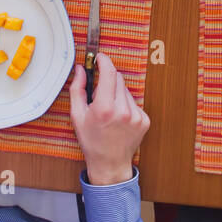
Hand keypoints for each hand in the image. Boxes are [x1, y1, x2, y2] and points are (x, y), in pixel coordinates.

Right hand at [68, 53, 148, 185]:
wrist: (110, 164)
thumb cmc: (92, 141)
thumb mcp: (77, 116)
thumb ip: (77, 89)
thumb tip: (80, 69)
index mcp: (105, 108)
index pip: (109, 73)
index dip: (104, 61)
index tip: (100, 57)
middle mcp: (123, 110)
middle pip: (117, 79)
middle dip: (108, 80)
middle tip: (99, 94)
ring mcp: (136, 115)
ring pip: (125, 91)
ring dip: (116, 94)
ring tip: (109, 111)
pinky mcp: (144, 120)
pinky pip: (134, 102)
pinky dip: (125, 105)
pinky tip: (118, 119)